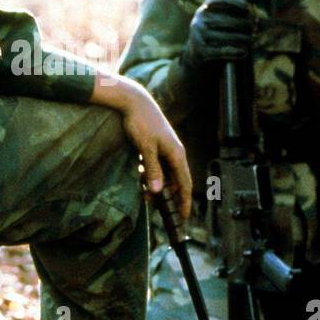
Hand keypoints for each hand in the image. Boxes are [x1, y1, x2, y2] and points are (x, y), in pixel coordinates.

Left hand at [91, 74, 191, 219]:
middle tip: (161, 210)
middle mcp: (175, 153)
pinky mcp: (158, 146)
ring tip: (146, 194)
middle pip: (177, 181)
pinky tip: (142, 177)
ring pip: (166, 174)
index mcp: (177, 154)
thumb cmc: (141, 123)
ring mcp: (167, 149)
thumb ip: (153, 170)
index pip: (184, 184)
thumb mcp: (146, 148)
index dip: (185, 202)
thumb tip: (158, 192)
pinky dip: (152, 175)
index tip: (184, 217)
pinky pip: (159, 166)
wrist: (135, 102)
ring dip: (158, 185)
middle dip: (169, 196)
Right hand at [182, 0, 252, 75]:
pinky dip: (234, 52)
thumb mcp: (222, 14)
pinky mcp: (200, 50)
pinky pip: (221, 51)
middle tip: (255, 28)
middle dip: (243, 24)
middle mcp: (200, 18)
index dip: (234, 2)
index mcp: (206, 7)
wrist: (197, 53)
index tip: (248, 8)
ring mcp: (198, 34)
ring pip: (225, 36)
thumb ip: (238, 2)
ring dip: (242, 39)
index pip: (220, 0)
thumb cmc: (216, 29)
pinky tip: (244, 52)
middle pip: (226, 20)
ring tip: (252, 40)